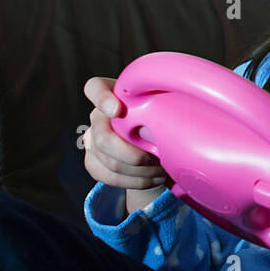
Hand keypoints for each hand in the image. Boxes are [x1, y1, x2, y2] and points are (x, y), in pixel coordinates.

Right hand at [82, 76, 167, 208]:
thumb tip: (177, 118)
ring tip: (161, 170)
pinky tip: (154, 179)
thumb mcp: (166, 106)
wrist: (155, 142)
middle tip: (157, 158)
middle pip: (101, 137)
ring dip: (138, 171)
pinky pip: (107, 176)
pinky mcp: (93, 160)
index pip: (95, 88)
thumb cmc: (165, 117)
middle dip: (132, 154)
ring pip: (107, 161)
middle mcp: (99, 115)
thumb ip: (163, 105)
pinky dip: (134, 182)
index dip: (101, 99)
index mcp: (113, 94)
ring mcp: (92, 138)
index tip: (117, 110)